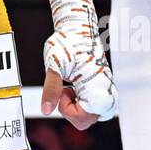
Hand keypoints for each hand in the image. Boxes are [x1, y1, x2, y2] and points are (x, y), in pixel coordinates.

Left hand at [40, 0, 117, 126]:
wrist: (78, 29)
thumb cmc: (66, 44)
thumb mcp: (54, 65)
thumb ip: (51, 89)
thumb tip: (45, 111)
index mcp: (96, 89)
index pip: (82, 120)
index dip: (67, 110)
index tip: (63, 90)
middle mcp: (105, 94)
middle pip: (85, 120)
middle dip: (70, 108)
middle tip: (66, 87)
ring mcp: (105, 92)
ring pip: (88, 114)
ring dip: (76, 105)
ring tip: (71, 84)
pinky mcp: (102, 90)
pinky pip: (91, 106)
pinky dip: (80, 100)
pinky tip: (75, 84)